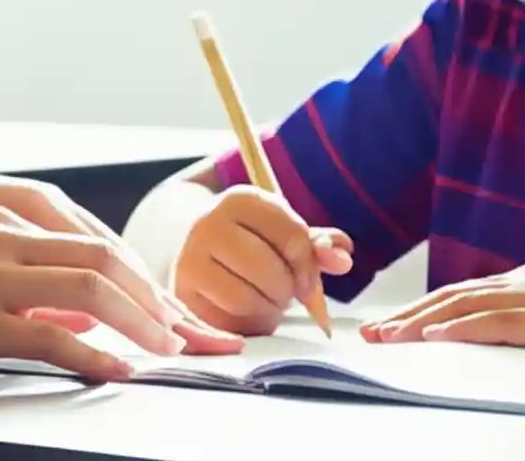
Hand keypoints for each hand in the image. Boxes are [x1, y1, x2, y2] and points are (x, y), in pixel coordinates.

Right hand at [0, 206, 221, 382]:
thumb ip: (15, 276)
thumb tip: (72, 311)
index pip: (88, 241)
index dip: (137, 277)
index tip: (167, 308)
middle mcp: (2, 239)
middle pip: (104, 258)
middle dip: (154, 297)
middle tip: (186, 330)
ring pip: (91, 290)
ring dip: (138, 323)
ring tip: (165, 350)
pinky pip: (54, 338)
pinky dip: (95, 356)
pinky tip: (115, 371)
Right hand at [172, 186, 353, 335]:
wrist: (196, 249)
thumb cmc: (251, 243)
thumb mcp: (285, 235)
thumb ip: (318, 246)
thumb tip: (342, 258)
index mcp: (241, 200)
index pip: (291, 235)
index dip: (308, 265)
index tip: (308, 280)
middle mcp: (208, 223)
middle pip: (268, 270)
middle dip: (286, 290)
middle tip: (284, 293)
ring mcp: (189, 258)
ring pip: (245, 299)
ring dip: (266, 310)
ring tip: (265, 302)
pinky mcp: (182, 293)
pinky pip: (225, 321)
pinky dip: (245, 324)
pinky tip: (246, 313)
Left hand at [361, 257, 524, 351]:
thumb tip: (505, 329)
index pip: (462, 293)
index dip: (422, 307)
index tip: (389, 323)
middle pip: (452, 297)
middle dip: (408, 315)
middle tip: (372, 334)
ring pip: (467, 306)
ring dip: (423, 322)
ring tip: (389, 337)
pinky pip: (503, 322)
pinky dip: (466, 327)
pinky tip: (438, 336)